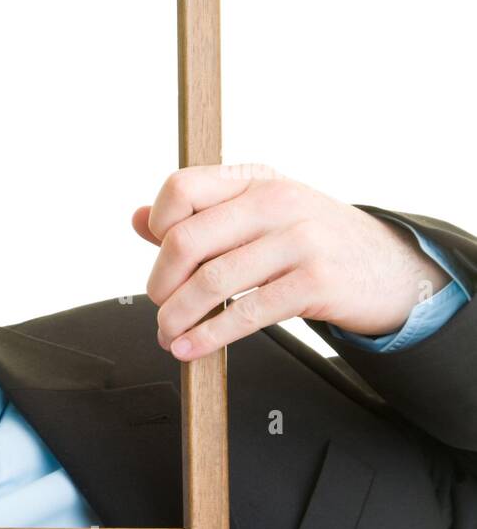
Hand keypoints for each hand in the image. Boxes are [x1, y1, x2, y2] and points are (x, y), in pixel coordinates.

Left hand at [131, 164, 451, 361]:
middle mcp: (276, 200)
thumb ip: (199, 216)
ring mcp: (299, 239)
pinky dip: (208, 337)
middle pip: (186, 239)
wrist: (391, 268)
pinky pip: (245, 313)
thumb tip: (137, 219)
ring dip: (177, 317)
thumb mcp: (259, 215)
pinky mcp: (315, 281)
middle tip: (159, 306)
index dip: (158, 226)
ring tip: (168, 335)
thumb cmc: (312, 242)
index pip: (181, 188)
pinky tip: (190, 349)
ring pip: (211, 281)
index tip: (161, 258)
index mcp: (255, 179)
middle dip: (160, 283)